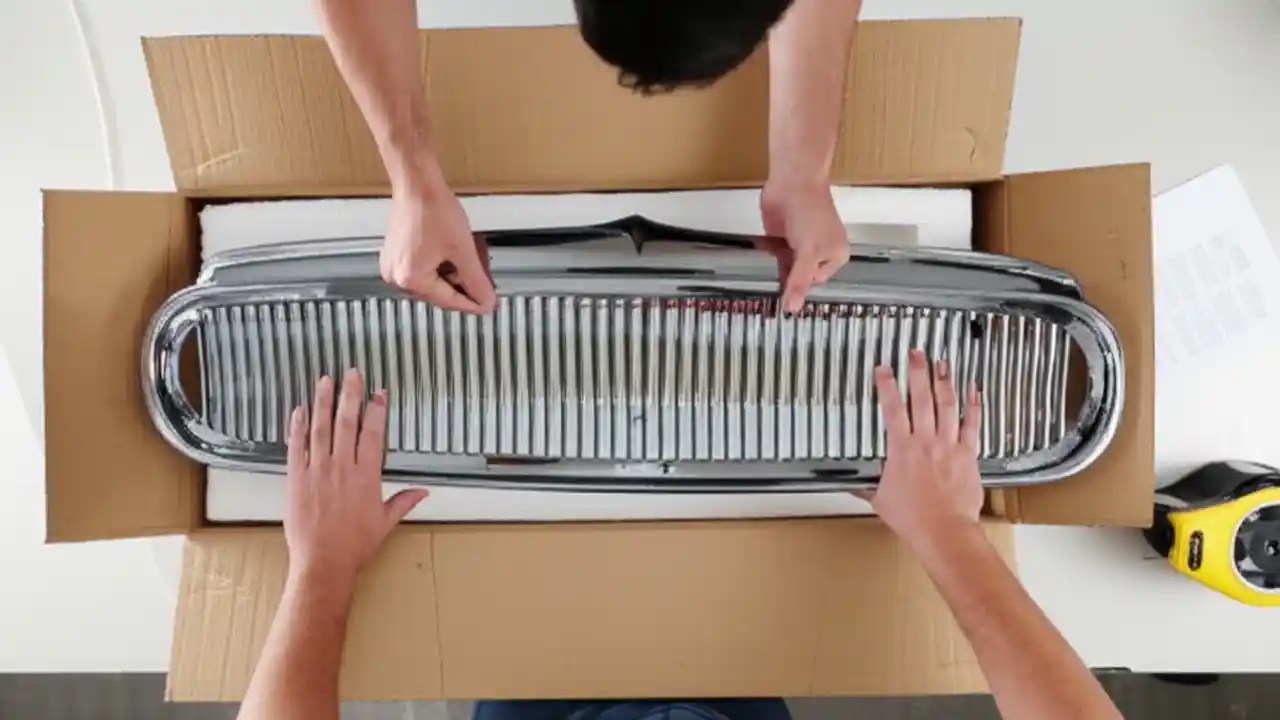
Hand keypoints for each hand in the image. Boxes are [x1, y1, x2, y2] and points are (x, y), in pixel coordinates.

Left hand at [284, 369, 429, 585]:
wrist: (323, 564)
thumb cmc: (355, 546)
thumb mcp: (384, 523)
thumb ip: (403, 502)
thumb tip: (423, 492)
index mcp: (366, 477)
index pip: (373, 435)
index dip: (377, 411)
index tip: (379, 393)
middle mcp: (342, 468)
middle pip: (347, 423)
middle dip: (351, 395)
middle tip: (353, 373)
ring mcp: (317, 471)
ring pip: (321, 429)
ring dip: (323, 402)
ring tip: (325, 380)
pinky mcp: (296, 479)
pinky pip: (296, 447)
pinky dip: (297, 427)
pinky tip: (299, 410)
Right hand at [383, 187, 495, 313]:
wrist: (417, 183)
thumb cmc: (434, 209)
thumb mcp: (463, 251)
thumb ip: (476, 281)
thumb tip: (486, 301)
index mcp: (411, 279)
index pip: (448, 300)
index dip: (473, 303)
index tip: (488, 305)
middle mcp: (397, 276)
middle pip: (439, 292)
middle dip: (463, 286)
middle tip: (485, 284)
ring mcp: (394, 265)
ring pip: (432, 280)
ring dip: (453, 275)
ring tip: (472, 264)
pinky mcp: (396, 254)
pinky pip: (422, 268)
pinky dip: (441, 265)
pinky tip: (454, 255)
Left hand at [759, 181, 848, 312]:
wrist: (791, 183)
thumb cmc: (810, 211)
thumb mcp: (808, 252)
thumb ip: (798, 281)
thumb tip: (792, 308)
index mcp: (835, 256)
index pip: (815, 283)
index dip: (801, 288)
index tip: (784, 300)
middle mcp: (819, 253)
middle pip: (801, 277)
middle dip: (788, 282)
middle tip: (772, 297)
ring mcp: (799, 246)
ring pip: (786, 269)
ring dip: (776, 273)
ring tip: (765, 284)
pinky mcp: (782, 239)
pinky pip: (774, 258)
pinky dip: (768, 261)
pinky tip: (762, 266)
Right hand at [861, 350, 982, 549]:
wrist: (943, 531)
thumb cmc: (912, 518)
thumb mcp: (880, 500)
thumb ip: (867, 487)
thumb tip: (853, 485)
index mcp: (902, 449)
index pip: (892, 409)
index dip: (887, 386)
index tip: (884, 369)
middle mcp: (926, 441)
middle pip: (921, 398)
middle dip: (918, 373)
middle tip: (916, 353)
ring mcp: (949, 445)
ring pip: (947, 406)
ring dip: (944, 381)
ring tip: (942, 363)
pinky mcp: (967, 454)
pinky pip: (972, 425)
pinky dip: (973, 405)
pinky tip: (973, 389)